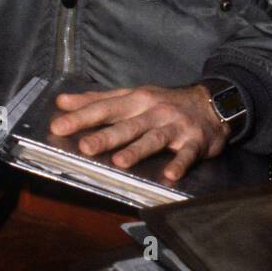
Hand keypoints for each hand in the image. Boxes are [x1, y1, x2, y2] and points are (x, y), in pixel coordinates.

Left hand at [50, 84, 229, 181]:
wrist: (212, 103)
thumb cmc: (165, 103)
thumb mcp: (133, 95)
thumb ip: (98, 100)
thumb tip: (62, 102)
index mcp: (136, 100)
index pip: (105, 108)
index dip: (82, 117)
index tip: (59, 126)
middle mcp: (154, 111)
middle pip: (127, 125)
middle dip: (106, 136)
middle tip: (85, 147)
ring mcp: (175, 126)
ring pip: (154, 139)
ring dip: (138, 150)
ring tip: (120, 162)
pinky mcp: (195, 141)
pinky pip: (186, 154)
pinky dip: (179, 164)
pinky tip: (170, 175)